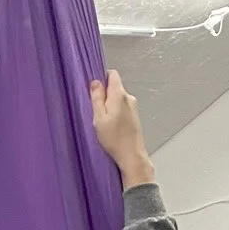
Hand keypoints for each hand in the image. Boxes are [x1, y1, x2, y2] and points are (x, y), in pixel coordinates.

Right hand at [90, 71, 154, 188]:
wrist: (131, 156)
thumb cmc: (115, 140)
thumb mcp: (98, 118)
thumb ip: (96, 98)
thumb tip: (95, 83)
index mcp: (119, 95)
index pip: (112, 74)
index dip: (102, 78)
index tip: (94, 89)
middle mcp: (129, 98)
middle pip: (114, 87)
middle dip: (104, 95)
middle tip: (96, 111)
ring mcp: (133, 107)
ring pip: (117, 98)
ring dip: (109, 106)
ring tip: (104, 122)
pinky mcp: (134, 116)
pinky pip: (121, 108)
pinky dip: (115, 113)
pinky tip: (111, 127)